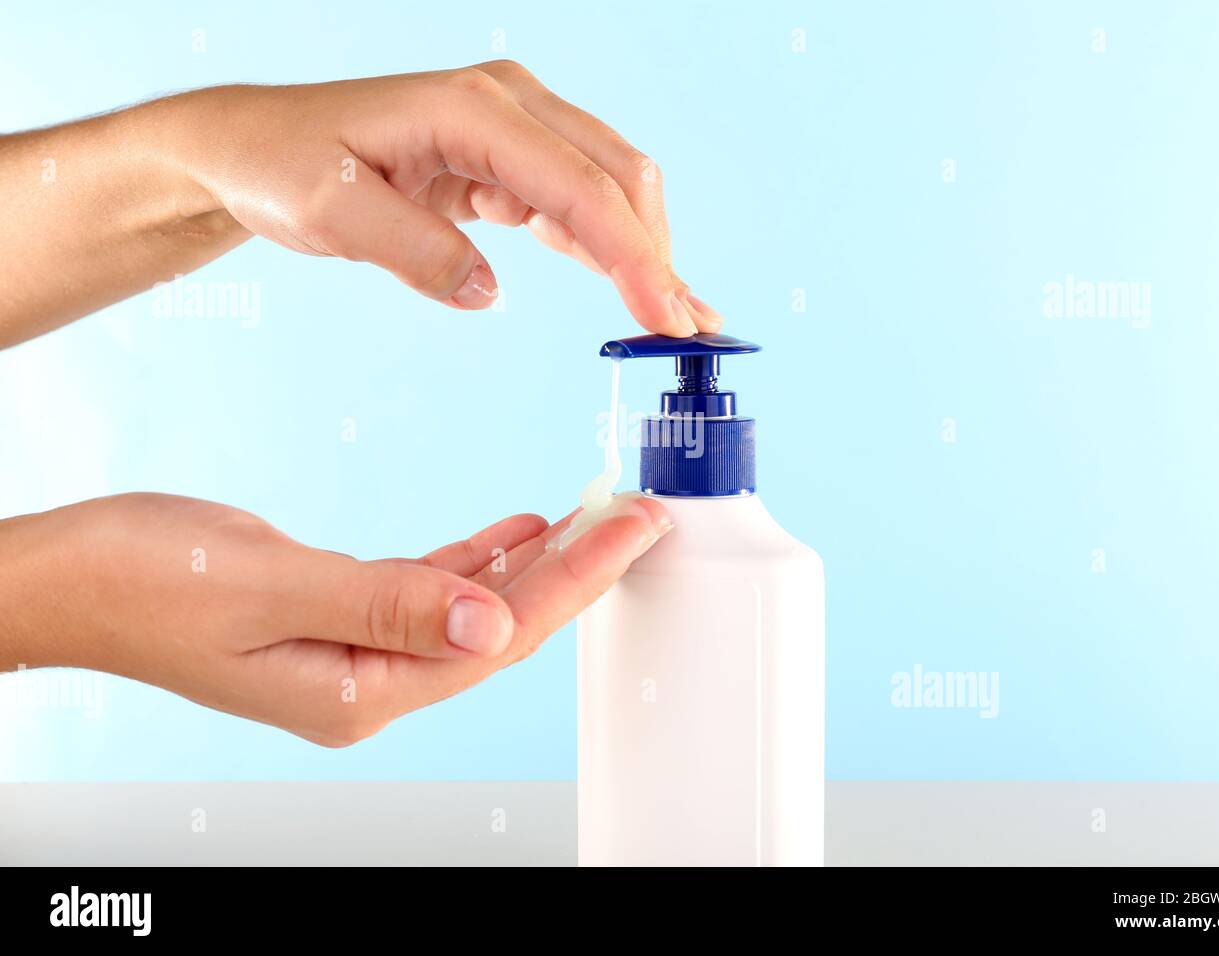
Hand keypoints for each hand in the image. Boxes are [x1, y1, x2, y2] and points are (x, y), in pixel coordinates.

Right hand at [0, 492, 671, 745]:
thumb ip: (385, 604)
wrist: (68, 579)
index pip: (499, 635)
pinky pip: (432, 587)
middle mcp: (369, 680)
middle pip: (502, 623)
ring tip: (598, 513)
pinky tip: (519, 530)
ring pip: (475, 604)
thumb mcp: (267, 587)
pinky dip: (480, 556)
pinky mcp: (340, 614)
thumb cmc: (143, 581)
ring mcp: (356, 650)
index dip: (576, 579)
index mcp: (360, 688)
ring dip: (538, 559)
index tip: (634, 529)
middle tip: (640, 514)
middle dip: (578, 568)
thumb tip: (494, 624)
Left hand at [1, 62, 721, 344]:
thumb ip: (413, 251)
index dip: (633, 256)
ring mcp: (512, 129)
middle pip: (617, 176)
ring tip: (679, 318)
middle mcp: (506, 105)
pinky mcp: (507, 159)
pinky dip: (612, 246)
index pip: (579, 186)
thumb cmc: (283, 163)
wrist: (255, 145)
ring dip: (647, 252)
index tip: (665, 317)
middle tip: (686, 332)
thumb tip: (488, 292)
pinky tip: (636, 288)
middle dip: (658, 256)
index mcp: (472, 109)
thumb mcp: (331, 212)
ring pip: (609, 186)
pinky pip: (577, 201)